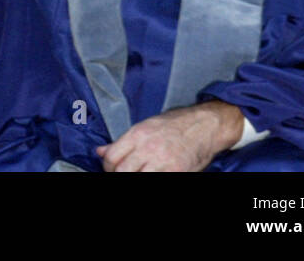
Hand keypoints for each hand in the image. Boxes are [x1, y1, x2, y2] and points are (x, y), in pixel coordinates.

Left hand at [96, 101, 244, 171]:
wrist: (203, 126)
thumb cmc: (173, 125)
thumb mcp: (144, 127)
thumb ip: (122, 142)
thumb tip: (100, 151)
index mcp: (137, 134)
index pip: (111, 157)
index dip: (107, 167)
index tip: (111, 169)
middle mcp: (148, 148)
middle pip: (121, 171)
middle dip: (117, 175)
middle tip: (121, 174)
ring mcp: (162, 162)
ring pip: (136, 177)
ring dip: (133, 177)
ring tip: (136, 174)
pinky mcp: (176, 172)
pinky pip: (156, 179)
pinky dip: (150, 179)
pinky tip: (151, 176)